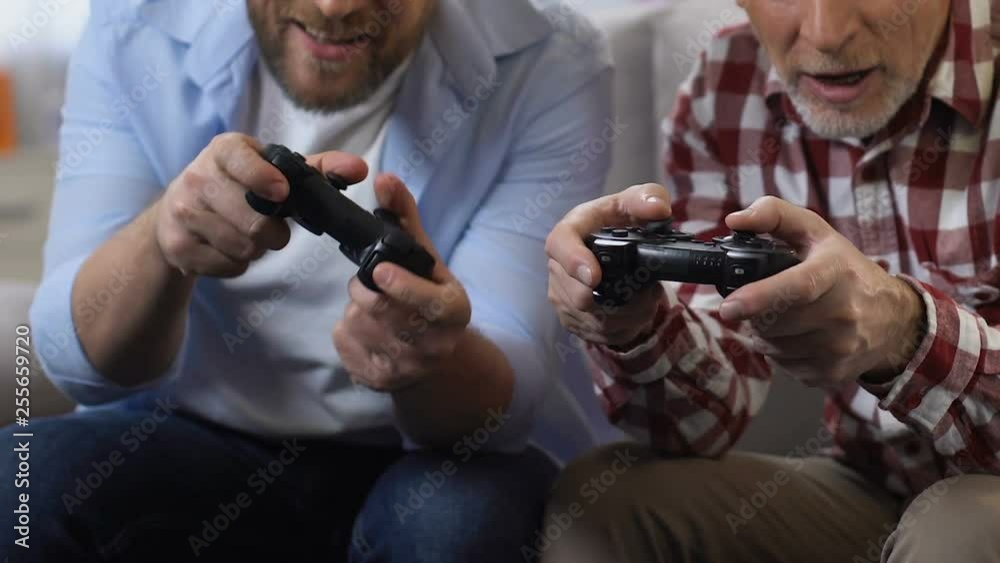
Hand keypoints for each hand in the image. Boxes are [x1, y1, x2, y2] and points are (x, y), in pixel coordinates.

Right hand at [155, 133, 367, 276]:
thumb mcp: (274, 171)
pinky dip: (237, 263)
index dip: (265, 179)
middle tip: (272, 227)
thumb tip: (359, 169)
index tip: (281, 193)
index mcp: (224, 150)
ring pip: (243, 246)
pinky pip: (228, 265)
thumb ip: (319, 169)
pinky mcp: (177, 245)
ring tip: (248, 234)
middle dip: (274, 232)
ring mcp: (182, 212)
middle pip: (253, 221)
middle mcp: (197, 176)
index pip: (242, 160)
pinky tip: (227, 246)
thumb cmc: (240, 186)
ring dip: (257, 248)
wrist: (178, 213)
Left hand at [333, 174, 471, 391]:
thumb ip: (406, 218)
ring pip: (358, 325)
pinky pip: (344, 344)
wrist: (435, 356)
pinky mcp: (380, 381)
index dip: (401, 287)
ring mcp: (408, 368)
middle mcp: (435, 346)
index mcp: (454, 311)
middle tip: (369, 281)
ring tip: (371, 305)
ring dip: (354, 308)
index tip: (378, 270)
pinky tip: (364, 328)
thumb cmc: (429, 297)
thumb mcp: (426, 259)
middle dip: (364, 288)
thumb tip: (385, 179)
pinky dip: (345, 330)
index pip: (427, 302)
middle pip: (381, 310)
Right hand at [546, 183, 672, 346]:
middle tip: (643, 288)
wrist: (618, 252)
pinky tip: (630, 308)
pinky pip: (598, 331)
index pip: (559, 245)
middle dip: (618, 297)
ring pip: (595, 317)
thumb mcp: (636, 204)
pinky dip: (622, 324)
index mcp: (571, 231)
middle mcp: (558, 265)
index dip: (574, 262)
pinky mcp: (569, 318)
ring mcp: (560, 294)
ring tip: (640, 295)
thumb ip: (648, 197)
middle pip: (579, 294)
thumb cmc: (621, 224)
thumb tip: (658, 209)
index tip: (594, 277)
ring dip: (625, 312)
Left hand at [720, 196, 925, 387]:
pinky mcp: (834, 373)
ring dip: (766, 333)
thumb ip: (774, 215)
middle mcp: (843, 312)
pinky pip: (785, 366)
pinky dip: (781, 352)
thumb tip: (735, 220)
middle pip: (773, 322)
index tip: (729, 307)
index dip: (759, 297)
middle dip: (756, 312)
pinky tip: (797, 336)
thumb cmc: (847, 270)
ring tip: (784, 316)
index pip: (798, 286)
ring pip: (773, 347)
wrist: (895, 318)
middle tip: (765, 300)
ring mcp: (840, 347)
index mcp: (836, 271)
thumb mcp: (817, 232)